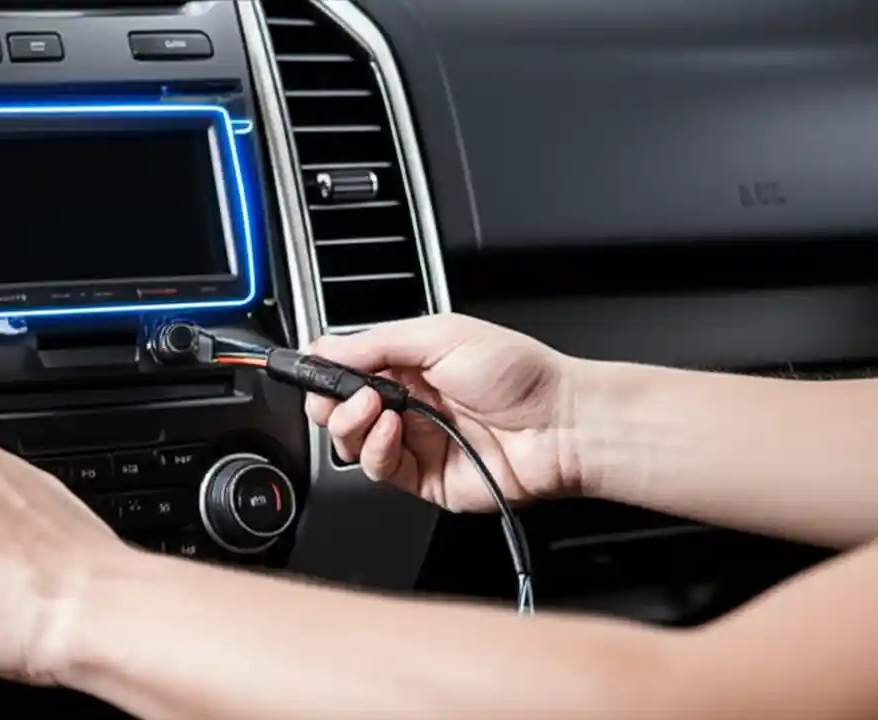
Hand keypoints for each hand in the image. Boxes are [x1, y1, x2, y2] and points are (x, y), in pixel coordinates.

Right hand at [306, 313, 579, 512]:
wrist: (563, 424)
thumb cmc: (521, 374)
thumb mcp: (441, 335)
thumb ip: (377, 342)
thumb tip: (326, 347)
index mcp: (409, 364)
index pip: (347, 369)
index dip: (326, 371)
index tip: (314, 369)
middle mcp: (408, 403)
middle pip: (341, 410)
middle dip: (331, 401)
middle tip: (343, 393)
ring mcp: (415, 442)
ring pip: (353, 443)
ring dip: (351, 424)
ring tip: (373, 408)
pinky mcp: (424, 480)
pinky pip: (380, 471)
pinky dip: (376, 450)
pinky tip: (391, 429)